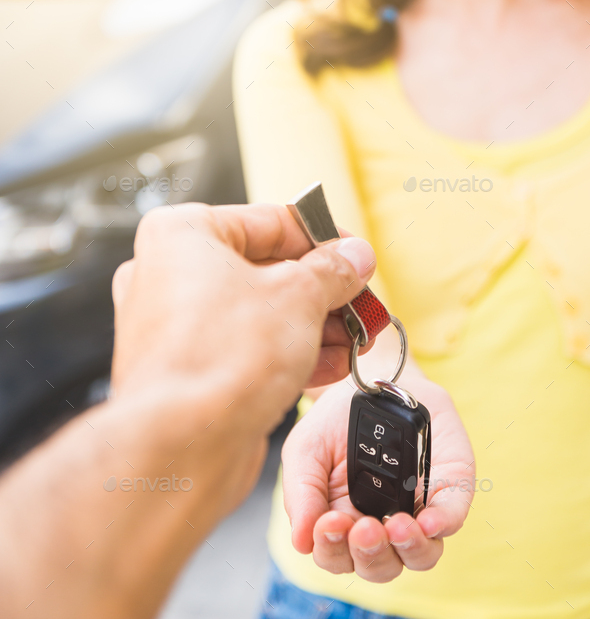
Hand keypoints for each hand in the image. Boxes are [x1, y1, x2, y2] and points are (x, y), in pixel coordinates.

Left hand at [111, 202, 375, 432]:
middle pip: (264, 269)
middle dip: (322, 289)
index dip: (321, 237)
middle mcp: (167, 274)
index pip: (267, 221)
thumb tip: (353, 257)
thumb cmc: (221, 358)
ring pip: (257, 312)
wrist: (182, 446)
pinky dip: (287, 351)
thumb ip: (333, 270)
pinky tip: (333, 364)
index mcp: (181, 234)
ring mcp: (172, 325)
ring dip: (313, 324)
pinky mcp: (185, 369)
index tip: (354, 252)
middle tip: (361, 299)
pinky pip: (244, 347)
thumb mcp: (299, 296)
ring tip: (357, 336)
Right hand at [282, 374, 474, 582]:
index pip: (337, 556)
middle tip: (363, 526)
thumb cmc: (336, 420)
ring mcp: (419, 509)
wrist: (370, 378)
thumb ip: (301, 493)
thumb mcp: (306, 448)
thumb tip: (301, 541)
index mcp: (343, 521)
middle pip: (379, 565)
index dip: (332, 549)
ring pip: (420, 555)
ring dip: (407, 549)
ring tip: (396, 527)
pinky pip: (451, 517)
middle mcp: (382, 523)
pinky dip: (442, 524)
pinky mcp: (449, 488)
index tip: (329, 522)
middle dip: (369, 553)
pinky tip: (427, 521)